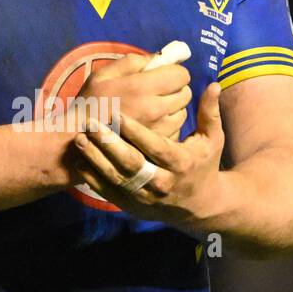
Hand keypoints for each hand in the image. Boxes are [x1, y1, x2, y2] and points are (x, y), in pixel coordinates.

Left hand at [70, 80, 225, 236]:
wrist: (199, 207)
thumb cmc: (204, 165)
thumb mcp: (212, 140)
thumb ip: (209, 112)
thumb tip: (213, 84)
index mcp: (181, 163)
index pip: (156, 146)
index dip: (136, 131)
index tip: (118, 113)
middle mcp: (162, 183)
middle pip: (132, 164)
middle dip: (109, 143)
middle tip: (90, 123)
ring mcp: (145, 197)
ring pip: (116, 178)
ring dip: (96, 159)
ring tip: (78, 139)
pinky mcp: (132, 206)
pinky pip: (108, 192)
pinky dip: (92, 177)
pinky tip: (79, 160)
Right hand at [74, 51, 191, 141]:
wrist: (77, 138)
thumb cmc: (89, 103)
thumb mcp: (104, 74)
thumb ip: (134, 62)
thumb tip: (160, 58)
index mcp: (143, 87)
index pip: (181, 75)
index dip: (174, 72)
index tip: (164, 74)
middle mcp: (156, 109)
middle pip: (185, 93)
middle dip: (175, 89)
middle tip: (159, 91)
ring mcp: (158, 130)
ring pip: (182, 113)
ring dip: (173, 109)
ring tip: (154, 109)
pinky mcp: (157, 146)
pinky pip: (174, 131)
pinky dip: (167, 126)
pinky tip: (151, 126)